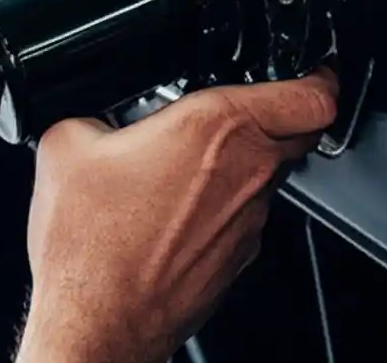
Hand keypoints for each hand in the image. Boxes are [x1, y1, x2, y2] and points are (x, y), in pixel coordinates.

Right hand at [16, 70, 337, 362]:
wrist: (97, 322)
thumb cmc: (91, 247)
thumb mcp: (65, 144)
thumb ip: (92, 109)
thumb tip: (92, 110)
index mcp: (217, 127)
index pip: (314, 94)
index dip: (321, 72)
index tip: (312, 66)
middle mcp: (248, 171)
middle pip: (301, 130)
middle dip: (282, 111)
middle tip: (248, 102)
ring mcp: (250, 219)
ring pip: (272, 172)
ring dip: (246, 159)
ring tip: (189, 158)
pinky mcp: (240, 255)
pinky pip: (247, 212)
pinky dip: (225, 201)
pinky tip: (175, 205)